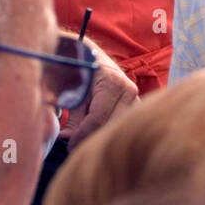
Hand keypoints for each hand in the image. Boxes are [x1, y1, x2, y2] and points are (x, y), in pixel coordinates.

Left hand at [61, 36, 136, 151]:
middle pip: (110, 127)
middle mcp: (129, 91)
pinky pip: (124, 125)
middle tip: (74, 148)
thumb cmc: (80, 73)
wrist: (93, 56)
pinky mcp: (138, 107)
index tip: (69, 147)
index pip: (97, 119)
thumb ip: (71, 118)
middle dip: (91, 139)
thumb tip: (66, 140)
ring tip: (85, 142)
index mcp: (112, 82)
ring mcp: (137, 99)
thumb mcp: (73, 92)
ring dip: (102, 137)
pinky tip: (97, 136)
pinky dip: (110, 132)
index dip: (81, 136)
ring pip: (119, 128)